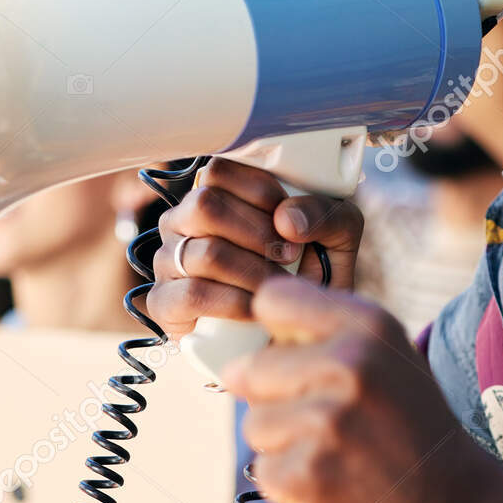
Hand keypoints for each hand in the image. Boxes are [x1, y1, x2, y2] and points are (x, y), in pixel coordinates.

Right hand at [146, 158, 363, 338]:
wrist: (298, 332)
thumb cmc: (311, 273)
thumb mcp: (337, 236)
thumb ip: (325, 213)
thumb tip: (286, 219)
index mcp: (217, 192)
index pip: (219, 170)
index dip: (259, 193)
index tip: (290, 222)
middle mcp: (184, 220)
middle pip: (205, 205)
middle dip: (258, 234)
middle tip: (288, 256)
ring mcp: (170, 260)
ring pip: (204, 253)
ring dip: (254, 273)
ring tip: (278, 286)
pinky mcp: (164, 302)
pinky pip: (192, 294)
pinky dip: (234, 303)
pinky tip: (256, 309)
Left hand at [225, 276, 502, 502]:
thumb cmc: (416, 431)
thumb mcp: (390, 361)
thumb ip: (324, 340)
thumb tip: (237, 355)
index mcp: (368, 326)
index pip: (271, 299)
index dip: (271, 334)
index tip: (289, 358)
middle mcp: (348, 365)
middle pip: (249, 368)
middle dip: (273, 399)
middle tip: (325, 424)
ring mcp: (327, 423)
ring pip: (254, 425)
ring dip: (283, 446)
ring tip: (338, 457)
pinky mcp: (308, 477)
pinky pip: (264, 471)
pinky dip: (292, 485)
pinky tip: (336, 487)